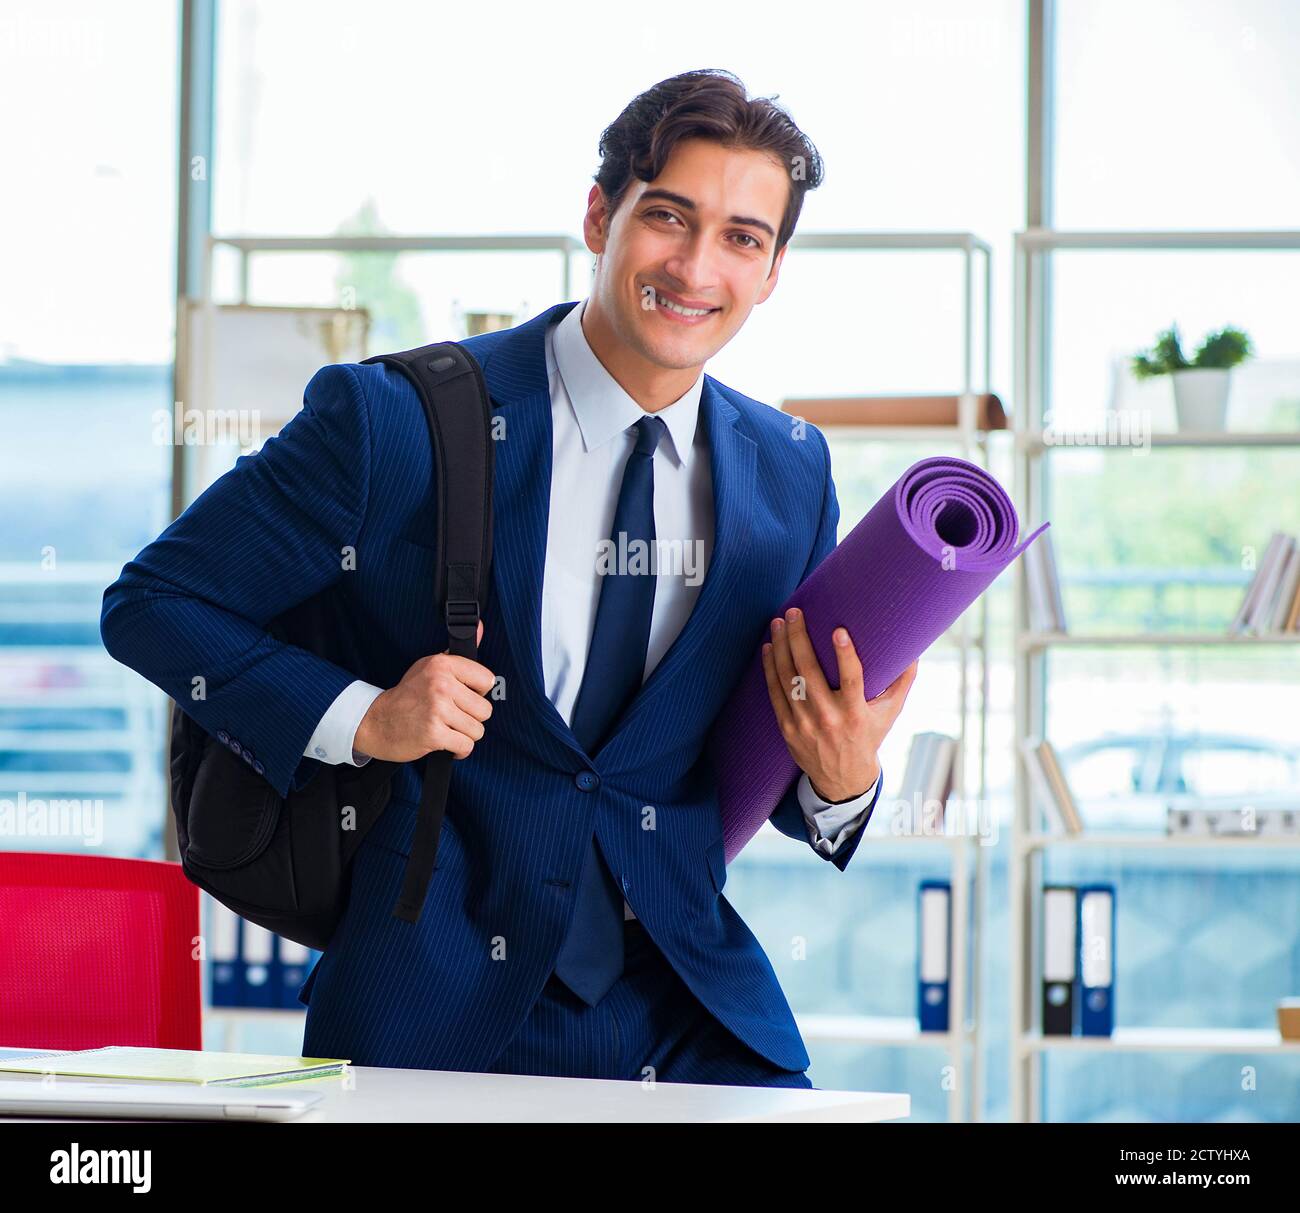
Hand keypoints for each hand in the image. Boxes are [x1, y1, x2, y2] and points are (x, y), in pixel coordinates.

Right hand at [354, 620, 493, 761]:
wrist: (376, 721)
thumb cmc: (407, 696)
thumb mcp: (428, 667)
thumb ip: (456, 653)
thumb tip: (481, 627)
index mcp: (442, 665)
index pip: (487, 680)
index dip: (478, 692)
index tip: (464, 696)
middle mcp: (441, 685)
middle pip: (485, 710)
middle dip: (471, 718)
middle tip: (453, 716)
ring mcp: (437, 710)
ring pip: (477, 730)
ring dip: (464, 735)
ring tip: (448, 728)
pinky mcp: (434, 734)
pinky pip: (466, 746)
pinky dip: (459, 750)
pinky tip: (447, 743)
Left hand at [761, 607, 917, 802]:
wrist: (842, 779)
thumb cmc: (868, 737)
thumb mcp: (889, 714)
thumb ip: (902, 682)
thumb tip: (915, 650)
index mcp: (855, 714)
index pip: (851, 680)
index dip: (845, 655)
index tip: (838, 630)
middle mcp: (828, 718)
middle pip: (809, 673)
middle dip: (799, 639)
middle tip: (794, 612)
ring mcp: (804, 723)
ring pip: (787, 679)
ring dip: (781, 648)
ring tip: (778, 623)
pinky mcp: (787, 727)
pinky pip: (775, 693)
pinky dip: (770, 669)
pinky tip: (769, 648)